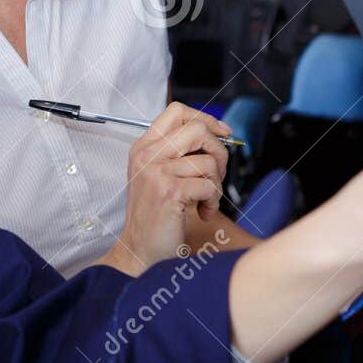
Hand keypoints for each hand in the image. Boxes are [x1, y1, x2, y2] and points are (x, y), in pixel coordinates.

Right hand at [104, 103, 231, 273]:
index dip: (206, 118)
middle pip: (197, 129)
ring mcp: (156, 172)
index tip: (222, 133)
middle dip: (218, 150)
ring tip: (205, 199)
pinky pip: (208, 186)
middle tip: (216, 173)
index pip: (177, 111)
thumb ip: (178, 153)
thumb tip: (216, 134)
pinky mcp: (168, 191)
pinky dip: (213, 202)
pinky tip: (202, 212)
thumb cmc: (155, 216)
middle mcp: (147, 156)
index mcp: (144, 147)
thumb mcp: (159, 175)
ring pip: (208, 161)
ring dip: (216, 184)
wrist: (140, 250)